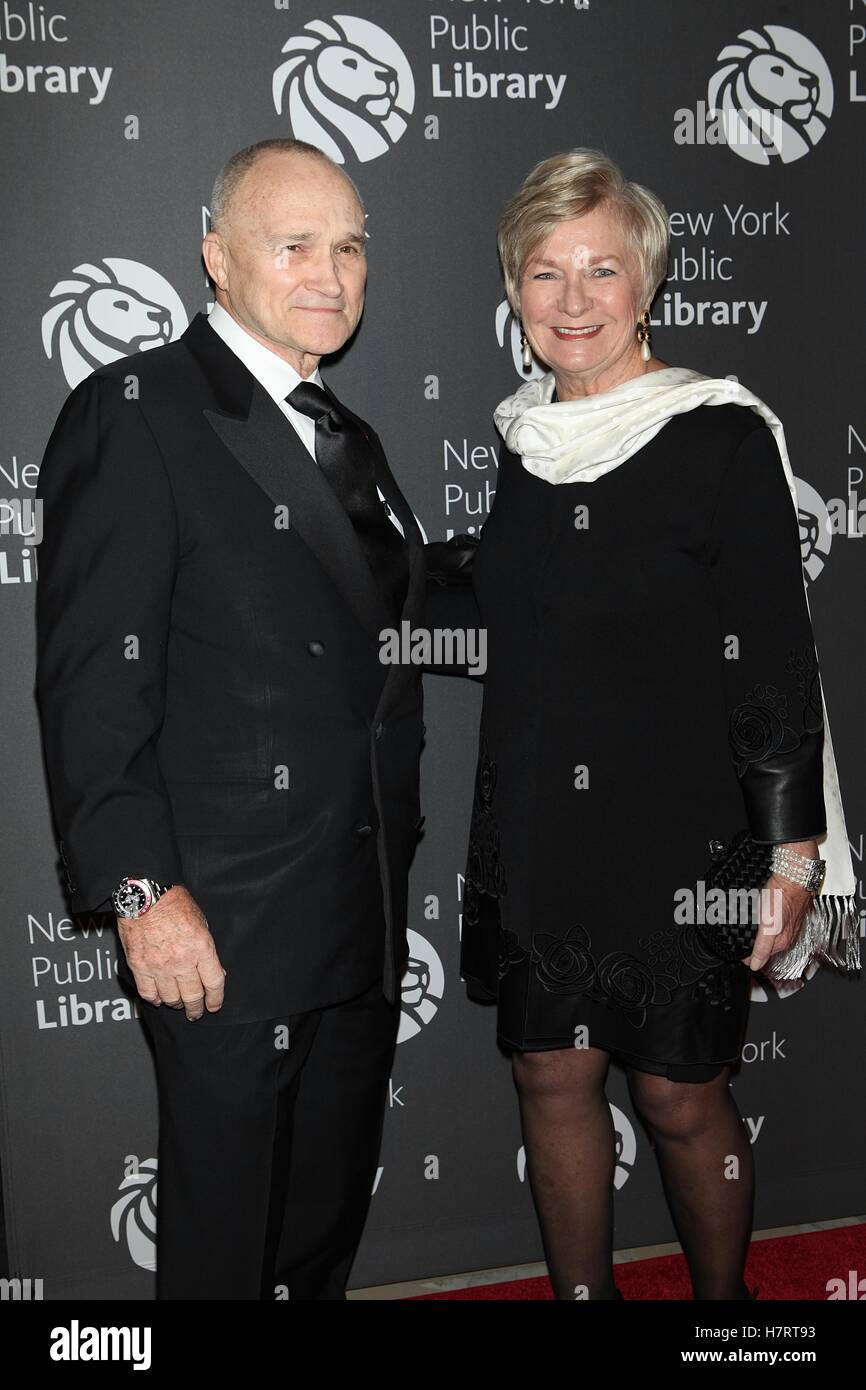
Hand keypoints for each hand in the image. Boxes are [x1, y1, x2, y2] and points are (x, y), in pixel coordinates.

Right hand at [116, 885, 225, 1019]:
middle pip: (193, 996)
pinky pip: (148, 993)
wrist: (144, 895)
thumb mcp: (201, 921)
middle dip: (197, 1008)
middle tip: (196, 1012)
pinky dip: (155, 999)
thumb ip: (206, 948)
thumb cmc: (173, 902)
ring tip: (178, 1004)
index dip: (216, 999)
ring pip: (171, 998)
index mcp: (201, 947)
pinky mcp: (139, 966)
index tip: (214, 1005)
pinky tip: (159, 998)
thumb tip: (214, 971)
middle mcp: (182, 960)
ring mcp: (159, 966)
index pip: (214, 983)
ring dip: (177, 1004)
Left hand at [741, 872, 813, 973]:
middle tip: (737, 943)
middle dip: (751, 947)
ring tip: (743, 932)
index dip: (747, 957)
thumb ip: (762, 947)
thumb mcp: (769, 926)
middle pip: (764, 947)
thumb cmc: (782, 897)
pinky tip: (755, 920)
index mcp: (782, 942)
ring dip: (755, 936)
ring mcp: (786, 924)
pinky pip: (769, 924)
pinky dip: (760, 925)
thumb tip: (755, 966)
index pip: (761, 957)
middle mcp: (786, 935)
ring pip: (766, 936)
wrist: (793, 876)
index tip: (736, 954)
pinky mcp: (784, 913)